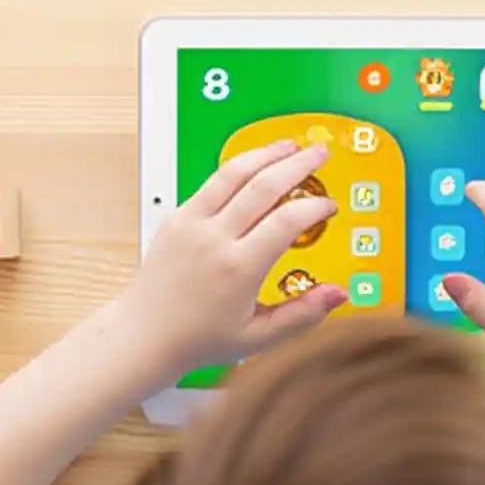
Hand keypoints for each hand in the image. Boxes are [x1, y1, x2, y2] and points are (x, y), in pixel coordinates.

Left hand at [125, 141, 346, 373]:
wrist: (145, 334)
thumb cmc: (198, 338)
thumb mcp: (260, 337)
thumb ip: (303, 313)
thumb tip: (339, 294)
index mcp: (239, 268)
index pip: (287, 221)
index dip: (315, 207)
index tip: (328, 206)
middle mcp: (214, 239)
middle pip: (264, 186)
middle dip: (298, 165)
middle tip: (319, 154)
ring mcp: (192, 224)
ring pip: (234, 173)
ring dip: (266, 154)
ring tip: (289, 145)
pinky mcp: (176, 218)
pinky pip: (210, 183)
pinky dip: (236, 167)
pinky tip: (253, 164)